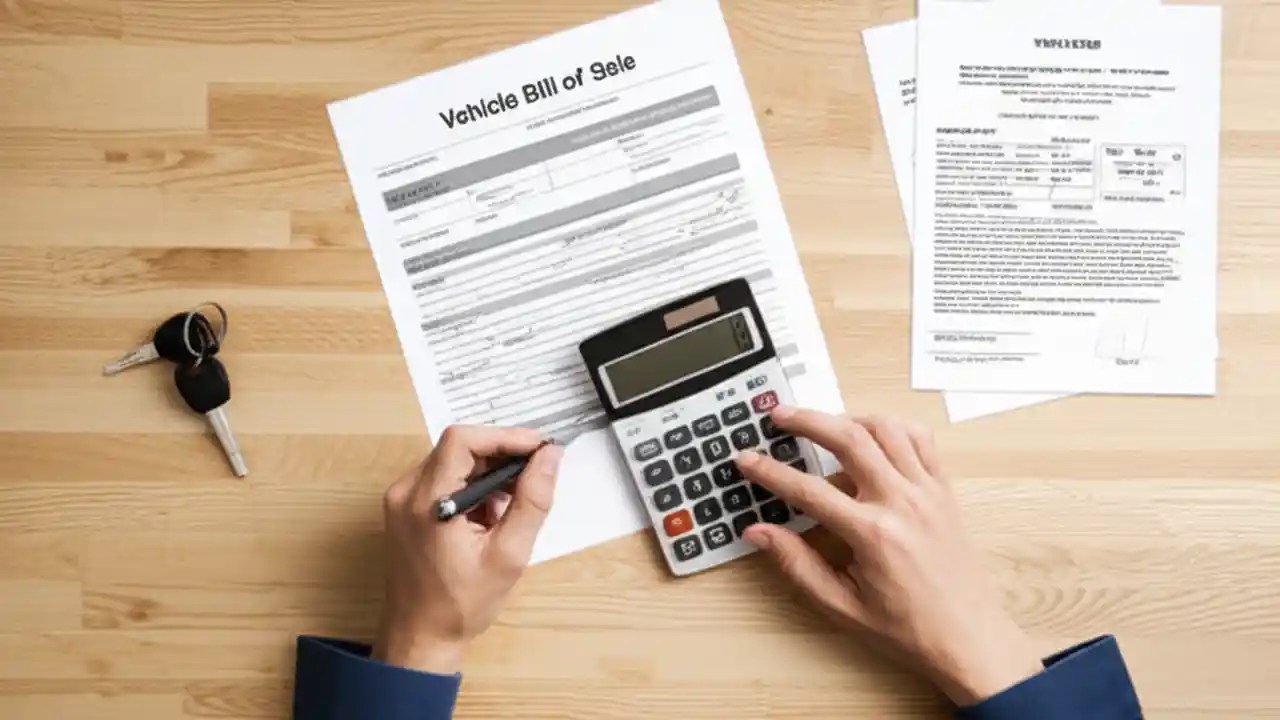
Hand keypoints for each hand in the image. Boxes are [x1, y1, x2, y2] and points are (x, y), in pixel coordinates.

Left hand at [374, 425, 561, 673]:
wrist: (420, 636)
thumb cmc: (461, 604)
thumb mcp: (509, 554)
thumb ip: (532, 500)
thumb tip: (550, 457)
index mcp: (427, 501)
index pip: (463, 441)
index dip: (505, 437)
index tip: (539, 448)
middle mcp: (407, 492)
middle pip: (459, 447)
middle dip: (502, 454)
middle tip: (536, 473)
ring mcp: (402, 499)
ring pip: (453, 461)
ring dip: (489, 472)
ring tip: (516, 501)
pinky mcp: (405, 508)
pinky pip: (443, 479)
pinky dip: (472, 485)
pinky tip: (492, 513)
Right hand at [735, 409, 1041, 705]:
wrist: (968, 638)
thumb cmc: (907, 629)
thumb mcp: (842, 606)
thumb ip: (797, 564)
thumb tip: (759, 532)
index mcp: (873, 535)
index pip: (808, 490)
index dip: (770, 471)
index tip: (746, 459)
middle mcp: (902, 503)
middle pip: (849, 438)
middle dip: (808, 420)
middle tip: (778, 416)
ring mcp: (928, 492)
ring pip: (886, 429)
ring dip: (849, 418)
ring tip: (823, 423)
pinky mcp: (945, 491)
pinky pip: (920, 440)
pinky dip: (893, 427)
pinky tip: (872, 435)